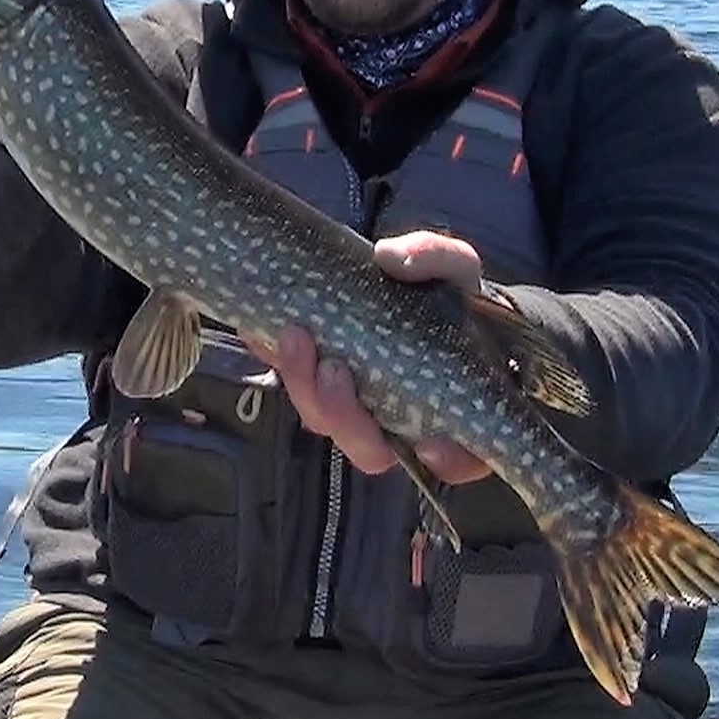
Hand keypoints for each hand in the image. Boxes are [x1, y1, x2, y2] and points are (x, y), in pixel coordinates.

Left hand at [245, 230, 492, 484]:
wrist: (394, 283)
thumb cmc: (443, 289)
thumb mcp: (452, 266)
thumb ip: (434, 257)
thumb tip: (392, 257)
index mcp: (452, 413)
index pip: (457, 461)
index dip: (446, 460)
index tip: (430, 444)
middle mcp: (398, 426)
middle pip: (369, 449)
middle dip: (344, 414)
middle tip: (333, 365)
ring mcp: (352, 410)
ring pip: (323, 421)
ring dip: (303, 384)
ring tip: (292, 334)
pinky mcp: (312, 384)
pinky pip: (291, 384)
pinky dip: (274, 359)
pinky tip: (261, 330)